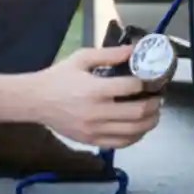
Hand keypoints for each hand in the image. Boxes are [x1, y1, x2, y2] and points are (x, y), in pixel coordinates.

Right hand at [28, 45, 163, 148]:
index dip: (146, 83)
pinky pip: (121, 144)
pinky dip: (136, 137)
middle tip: (158, 98)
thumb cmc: (58, 77)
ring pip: (133, 131)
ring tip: (154, 114)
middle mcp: (96, 112)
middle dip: (154, 105)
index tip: (151, 80)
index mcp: (94, 89)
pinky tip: (140, 128)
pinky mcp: (91, 141)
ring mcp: (94, 130)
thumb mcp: (81, 58)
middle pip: (137, 113)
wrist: (35, 101)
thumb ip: (109, 54)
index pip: (130, 87)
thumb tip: (133, 50)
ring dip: (149, 123)